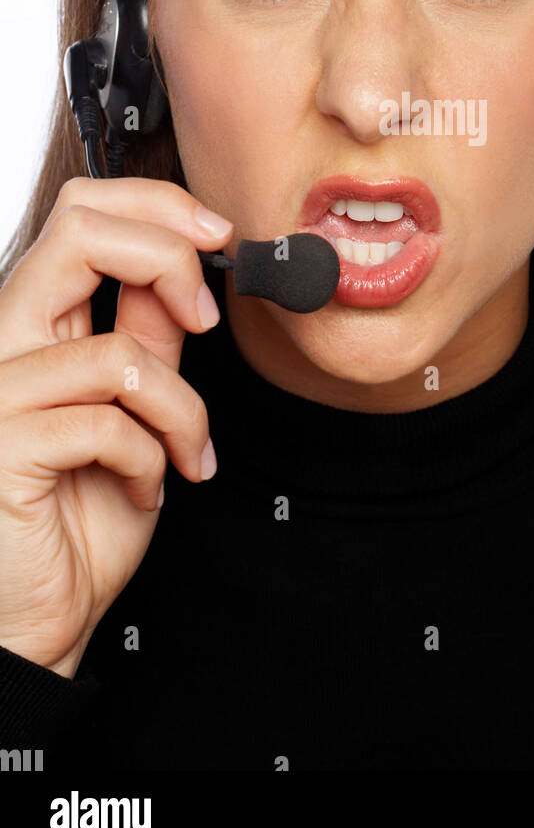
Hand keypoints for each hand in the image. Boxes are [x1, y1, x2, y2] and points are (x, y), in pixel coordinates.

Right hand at [0, 177, 232, 676]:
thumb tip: (186, 272)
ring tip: (187, 454)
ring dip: (182, 412)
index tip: (218, 236)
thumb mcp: (135, 410)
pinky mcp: (3, 446)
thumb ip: (149, 337)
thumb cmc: (76, 521)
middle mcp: (2, 343)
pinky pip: (108, 423)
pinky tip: (146, 488)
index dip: (158, 210)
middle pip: (79, 230)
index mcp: (31, 323)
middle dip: (168, 254)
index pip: (81, 215)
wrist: (39, 617)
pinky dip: (151, 459)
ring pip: (120, 352)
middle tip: (207, 309)